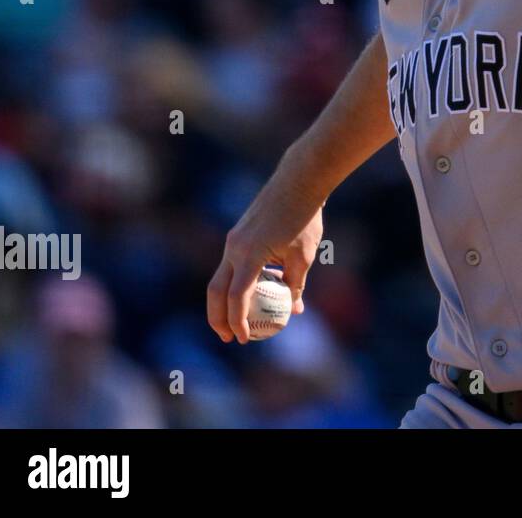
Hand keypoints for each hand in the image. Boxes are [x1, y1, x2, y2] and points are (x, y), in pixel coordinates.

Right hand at [207, 195, 323, 344]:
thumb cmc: (305, 218)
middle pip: (215, 291)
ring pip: (220, 278)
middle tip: (229, 337)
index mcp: (249, 255)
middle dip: (218, 318)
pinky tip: (253, 293)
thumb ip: (295, 285)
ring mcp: (233, 240)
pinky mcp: (237, 235)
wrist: (298, 182)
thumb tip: (295, 311)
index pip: (236, 297)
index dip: (238, 322)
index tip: (244, 339)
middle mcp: (234, 248)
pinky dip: (236, 283)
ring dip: (224, 302)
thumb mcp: (304, 256)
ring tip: (237, 321)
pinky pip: (231, 265)